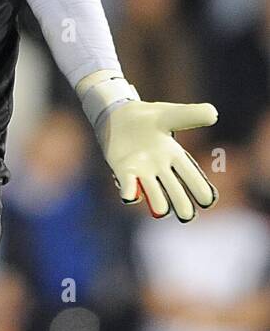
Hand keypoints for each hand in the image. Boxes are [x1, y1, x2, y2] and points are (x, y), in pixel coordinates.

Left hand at [95, 99, 218, 221]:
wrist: (117, 114)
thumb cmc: (149, 117)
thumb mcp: (171, 114)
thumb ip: (191, 115)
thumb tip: (213, 114)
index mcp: (176, 155)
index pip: (192, 176)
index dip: (200, 189)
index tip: (207, 201)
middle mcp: (160, 168)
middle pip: (175, 191)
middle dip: (182, 204)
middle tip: (186, 216)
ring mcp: (142, 171)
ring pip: (154, 194)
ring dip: (158, 203)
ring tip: (162, 210)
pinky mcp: (123, 170)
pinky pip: (129, 186)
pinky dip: (130, 192)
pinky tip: (130, 196)